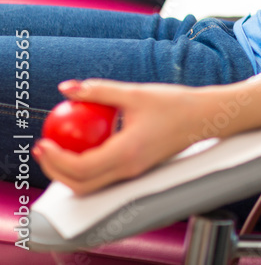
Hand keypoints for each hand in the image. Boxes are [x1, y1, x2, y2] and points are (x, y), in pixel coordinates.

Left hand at [33, 79, 207, 194]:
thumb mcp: (134, 93)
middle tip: (44, 149)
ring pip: (90, 186)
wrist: (204, 118)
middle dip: (55, 172)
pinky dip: (85, 169)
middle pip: (80, 185)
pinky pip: (103, 177)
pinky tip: (82, 147)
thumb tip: (67, 88)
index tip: (44, 143)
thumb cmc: (175, 104)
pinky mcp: (136, 170)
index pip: (81, 167)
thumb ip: (99, 91)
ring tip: (58, 150)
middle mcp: (130, 169)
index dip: (56, 159)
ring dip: (68, 173)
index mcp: (128, 152)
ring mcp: (133, 173)